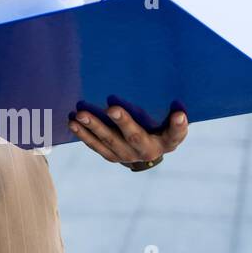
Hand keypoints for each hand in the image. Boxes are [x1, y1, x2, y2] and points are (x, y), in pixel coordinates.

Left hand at [69, 105, 189, 166]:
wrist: (147, 152)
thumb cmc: (160, 128)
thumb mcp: (169, 123)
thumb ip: (172, 114)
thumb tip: (176, 96)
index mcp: (166, 142)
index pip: (175, 134)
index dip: (177, 126)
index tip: (179, 114)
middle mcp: (146, 151)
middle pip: (135, 137)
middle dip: (123, 122)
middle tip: (112, 108)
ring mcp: (127, 155)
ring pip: (109, 141)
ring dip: (94, 127)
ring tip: (81, 114)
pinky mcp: (111, 155)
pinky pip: (96, 145)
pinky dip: (83, 134)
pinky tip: (72, 122)